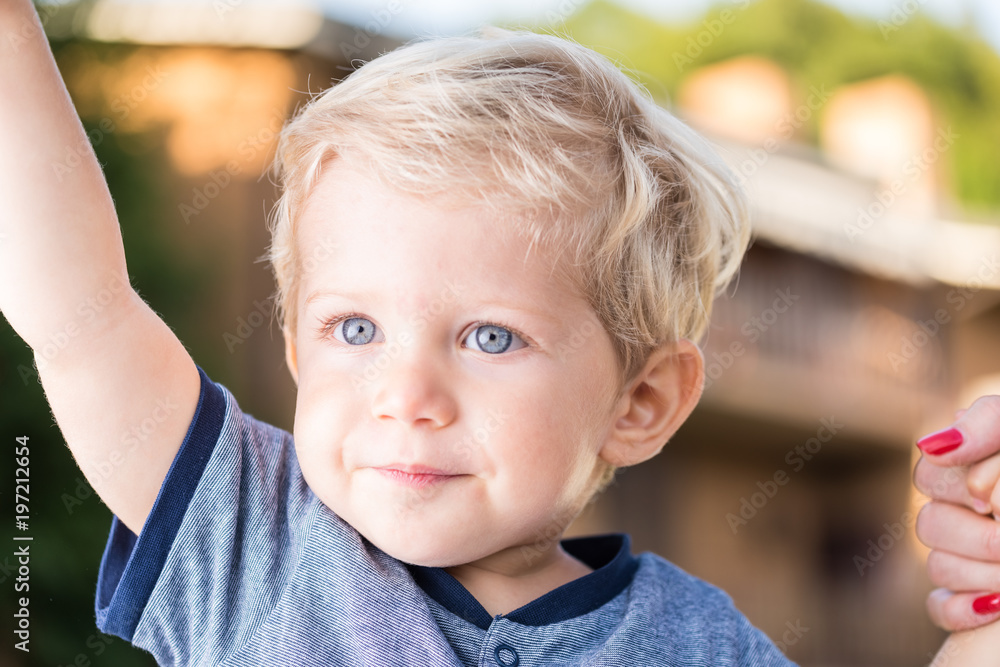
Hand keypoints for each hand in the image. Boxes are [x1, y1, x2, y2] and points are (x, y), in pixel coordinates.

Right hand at [913, 396, 999, 630]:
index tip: (990, 498)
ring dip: (980, 573)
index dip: (956, 488)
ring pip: (938, 565)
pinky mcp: (970, 596)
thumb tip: (936, 445)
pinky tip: (997, 606)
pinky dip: (962, 608)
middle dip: (978, 538)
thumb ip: (987, 425)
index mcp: (976, 466)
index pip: (930, 474)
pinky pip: (941, 606)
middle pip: (930, 523)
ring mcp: (969, 555)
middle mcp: (967, 510)